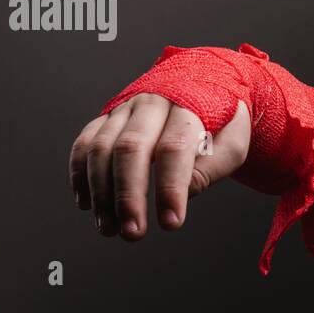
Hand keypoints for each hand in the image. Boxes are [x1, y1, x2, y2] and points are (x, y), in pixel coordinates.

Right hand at [69, 94, 251, 240]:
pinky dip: (80, 175)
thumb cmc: (220, 119)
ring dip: (100, 193)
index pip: (174, 149)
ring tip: (109, 228)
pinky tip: (87, 204)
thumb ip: (213, 166)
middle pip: (130, 149)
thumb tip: (183, 192)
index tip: (171, 223)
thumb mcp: (233, 141)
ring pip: (101, 148)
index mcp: (188, 106)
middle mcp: (151, 104)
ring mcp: (124, 109)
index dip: (170, 188)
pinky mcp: (106, 117)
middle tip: (133, 232)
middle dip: (128, 195)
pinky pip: (84, 144)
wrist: (200, 80)